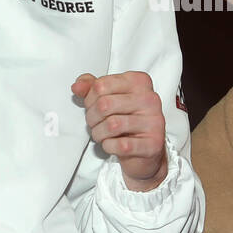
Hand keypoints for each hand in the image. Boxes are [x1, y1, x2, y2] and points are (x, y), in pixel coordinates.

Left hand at [72, 72, 167, 190]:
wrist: (144, 150)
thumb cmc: (126, 121)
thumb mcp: (108, 98)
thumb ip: (91, 88)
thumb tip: (77, 86)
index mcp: (139, 82)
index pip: (101, 84)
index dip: (89, 99)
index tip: (93, 107)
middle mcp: (149, 99)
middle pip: (104, 104)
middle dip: (92, 118)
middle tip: (94, 124)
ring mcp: (154, 121)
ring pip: (112, 125)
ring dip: (99, 133)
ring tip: (102, 135)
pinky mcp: (153, 143)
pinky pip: (121, 145)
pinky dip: (109, 146)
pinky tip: (112, 145)